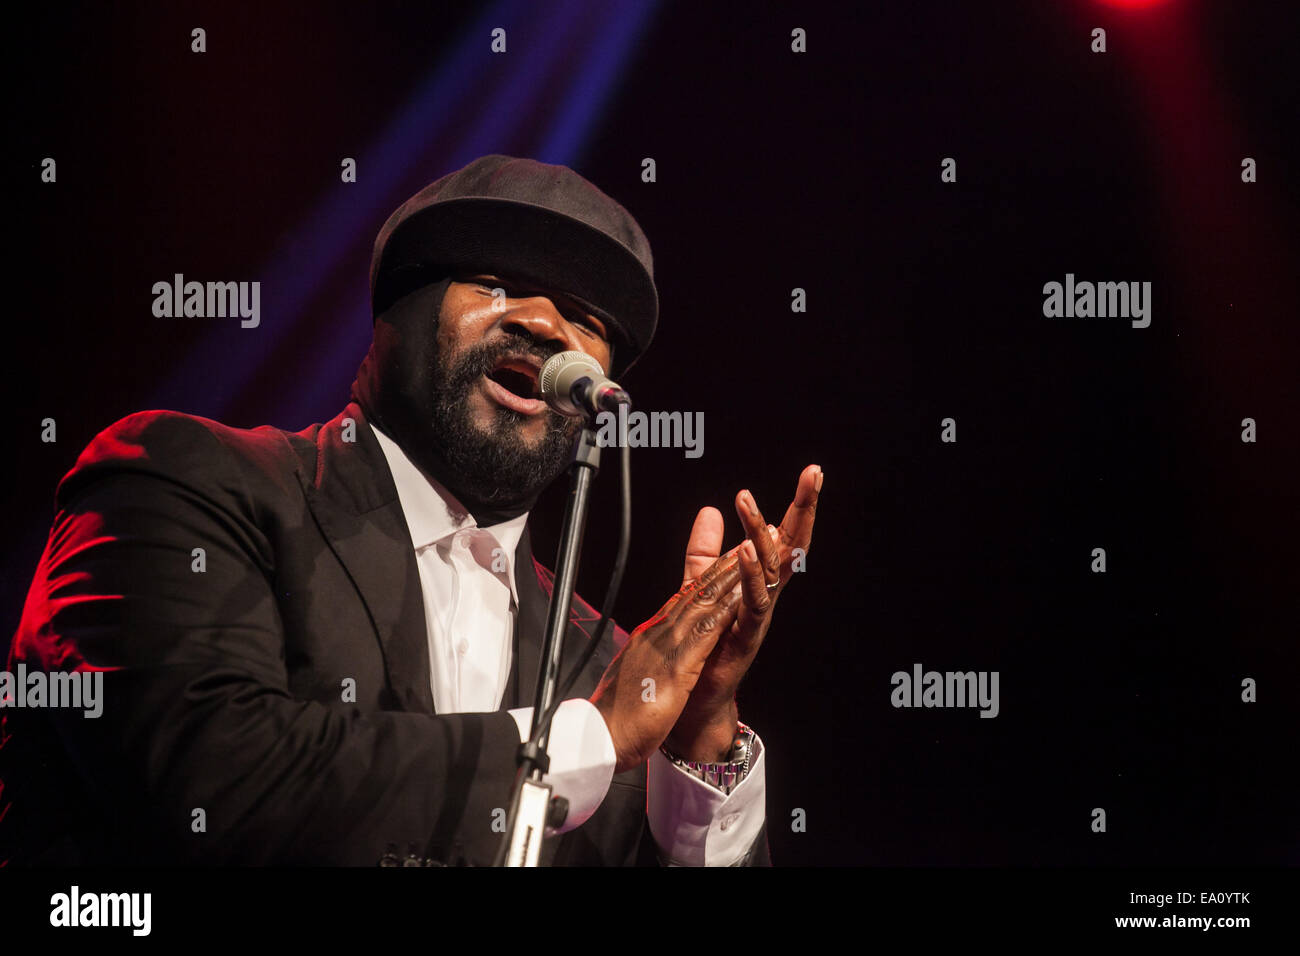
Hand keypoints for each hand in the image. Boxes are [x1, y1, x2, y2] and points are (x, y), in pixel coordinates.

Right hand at [589, 549, 747, 772]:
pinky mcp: (676, 665)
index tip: (725, 558)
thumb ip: (644, 661)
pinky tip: (740, 596)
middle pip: (694, 592)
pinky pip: (705, 631)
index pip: (682, 600)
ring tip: (750, 553)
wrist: (599, 738)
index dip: (706, 577)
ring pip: (702, 602)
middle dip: (722, 565)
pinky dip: (724, 609)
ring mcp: (666, 646)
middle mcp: (657, 634)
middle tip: (746, 540)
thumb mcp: (635, 678)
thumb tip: (648, 654)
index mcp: (649, 638)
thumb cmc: (615, 717)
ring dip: (728, 577)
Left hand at [664, 464, 822, 760]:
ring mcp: (760, 615)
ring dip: (765, 536)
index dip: (799, 505)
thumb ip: (705, 550)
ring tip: (754, 506)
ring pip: (774, 570)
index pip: (784, 534)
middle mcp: (768, 594)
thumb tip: (710, 509)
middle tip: (814, 475)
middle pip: (792, 546)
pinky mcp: (746, 636)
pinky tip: (744, 552)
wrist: (695, 699)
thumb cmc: (705, 641)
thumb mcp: (702, 584)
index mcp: (761, 579)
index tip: (812, 471)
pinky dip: (751, 576)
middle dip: (804, 509)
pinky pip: (754, 602)